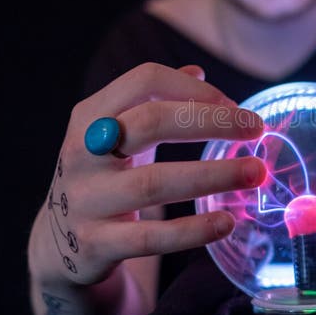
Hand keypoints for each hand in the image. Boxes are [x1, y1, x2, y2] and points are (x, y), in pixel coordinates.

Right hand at [30, 62, 265, 287]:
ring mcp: (87, 199)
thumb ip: (154, 100)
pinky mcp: (96, 243)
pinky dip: (193, 230)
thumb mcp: (119, 134)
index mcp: (91, 116)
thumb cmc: (104, 176)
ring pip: (154, 183)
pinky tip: (226, 222)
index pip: (144, 81)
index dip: (194, 89)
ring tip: (255, 173)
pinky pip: (151, 238)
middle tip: (256, 129)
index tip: (235, 105)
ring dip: (212, 176)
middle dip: (210, 122)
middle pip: (150, 123)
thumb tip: (198, 71)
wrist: (59, 243)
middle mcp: (84, 152)